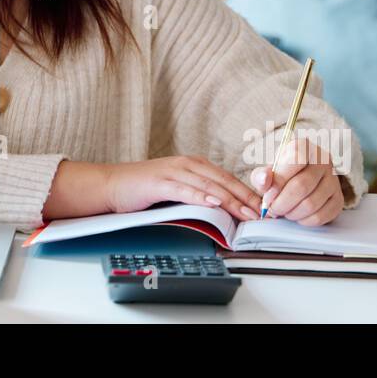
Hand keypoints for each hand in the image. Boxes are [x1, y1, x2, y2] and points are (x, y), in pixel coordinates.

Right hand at [101, 156, 263, 221]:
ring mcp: (174, 171)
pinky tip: (214, 202)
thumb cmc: (143, 189)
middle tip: (263, 212)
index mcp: (193, 165)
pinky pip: (185, 189)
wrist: (112, 184)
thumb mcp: (176, 189)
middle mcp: (187, 164)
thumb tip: (223, 210)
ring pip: (209, 185)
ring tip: (247, 212)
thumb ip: (198, 195)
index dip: (247, 193)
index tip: (263, 208)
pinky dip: (201, 196)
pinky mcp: (160, 182)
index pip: (227, 178)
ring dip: (230, 200)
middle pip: (223, 180)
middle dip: (245, 197)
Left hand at [251, 136, 343, 225]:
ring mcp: (334, 180)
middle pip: (301, 186)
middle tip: (272, 209)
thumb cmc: (281, 175)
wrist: (299, 181)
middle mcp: (323, 160)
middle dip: (282, 203)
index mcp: (304, 146)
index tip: (267, 196)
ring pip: (310, 204)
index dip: (278, 182)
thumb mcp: (267, 171)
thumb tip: (264, 180)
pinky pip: (320, 216)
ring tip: (283, 211)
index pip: (295, 161)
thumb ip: (261, 176)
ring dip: (291, 213)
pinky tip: (296, 215)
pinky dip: (303, 221)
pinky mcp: (338, 200)